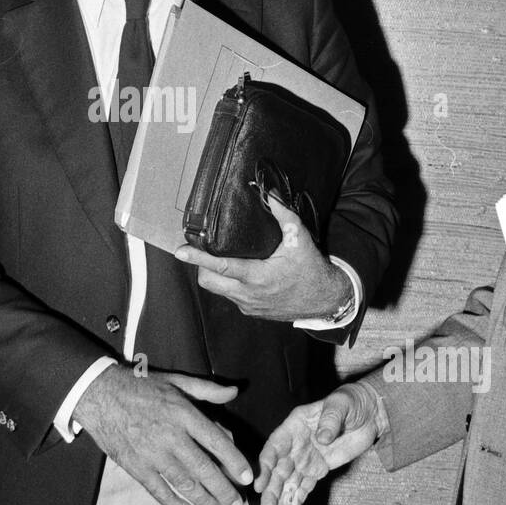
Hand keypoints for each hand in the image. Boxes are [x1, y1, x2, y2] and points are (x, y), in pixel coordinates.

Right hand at [73, 363, 253, 504]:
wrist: (98, 393)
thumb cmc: (140, 386)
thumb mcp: (175, 380)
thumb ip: (206, 389)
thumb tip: (234, 392)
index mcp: (183, 413)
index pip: (216, 441)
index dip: (234, 461)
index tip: (248, 478)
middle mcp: (170, 436)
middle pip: (203, 469)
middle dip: (223, 491)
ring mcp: (151, 453)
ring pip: (183, 484)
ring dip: (204, 502)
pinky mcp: (135, 466)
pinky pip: (157, 490)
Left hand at [174, 193, 351, 320]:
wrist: (325, 300)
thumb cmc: (311, 269)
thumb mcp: (299, 239)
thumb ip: (284, 214)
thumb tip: (270, 193)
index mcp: (257, 277)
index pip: (220, 267)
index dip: (198, 257)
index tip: (180, 250)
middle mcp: (248, 294)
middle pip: (208, 282)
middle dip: (202, 266)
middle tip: (205, 252)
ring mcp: (248, 305)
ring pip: (218, 291)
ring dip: (216, 276)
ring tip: (221, 261)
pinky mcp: (252, 311)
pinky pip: (231, 297)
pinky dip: (230, 285)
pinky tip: (239, 274)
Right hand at [254, 384, 383, 504]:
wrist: (369, 413)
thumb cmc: (351, 402)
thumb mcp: (341, 405)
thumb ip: (330, 420)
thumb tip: (322, 439)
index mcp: (294, 426)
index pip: (274, 448)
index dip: (265, 466)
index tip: (259, 484)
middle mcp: (295, 444)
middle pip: (278, 471)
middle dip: (271, 492)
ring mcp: (305, 458)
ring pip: (289, 482)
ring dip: (280, 501)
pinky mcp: (318, 469)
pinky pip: (305, 487)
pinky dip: (297, 500)